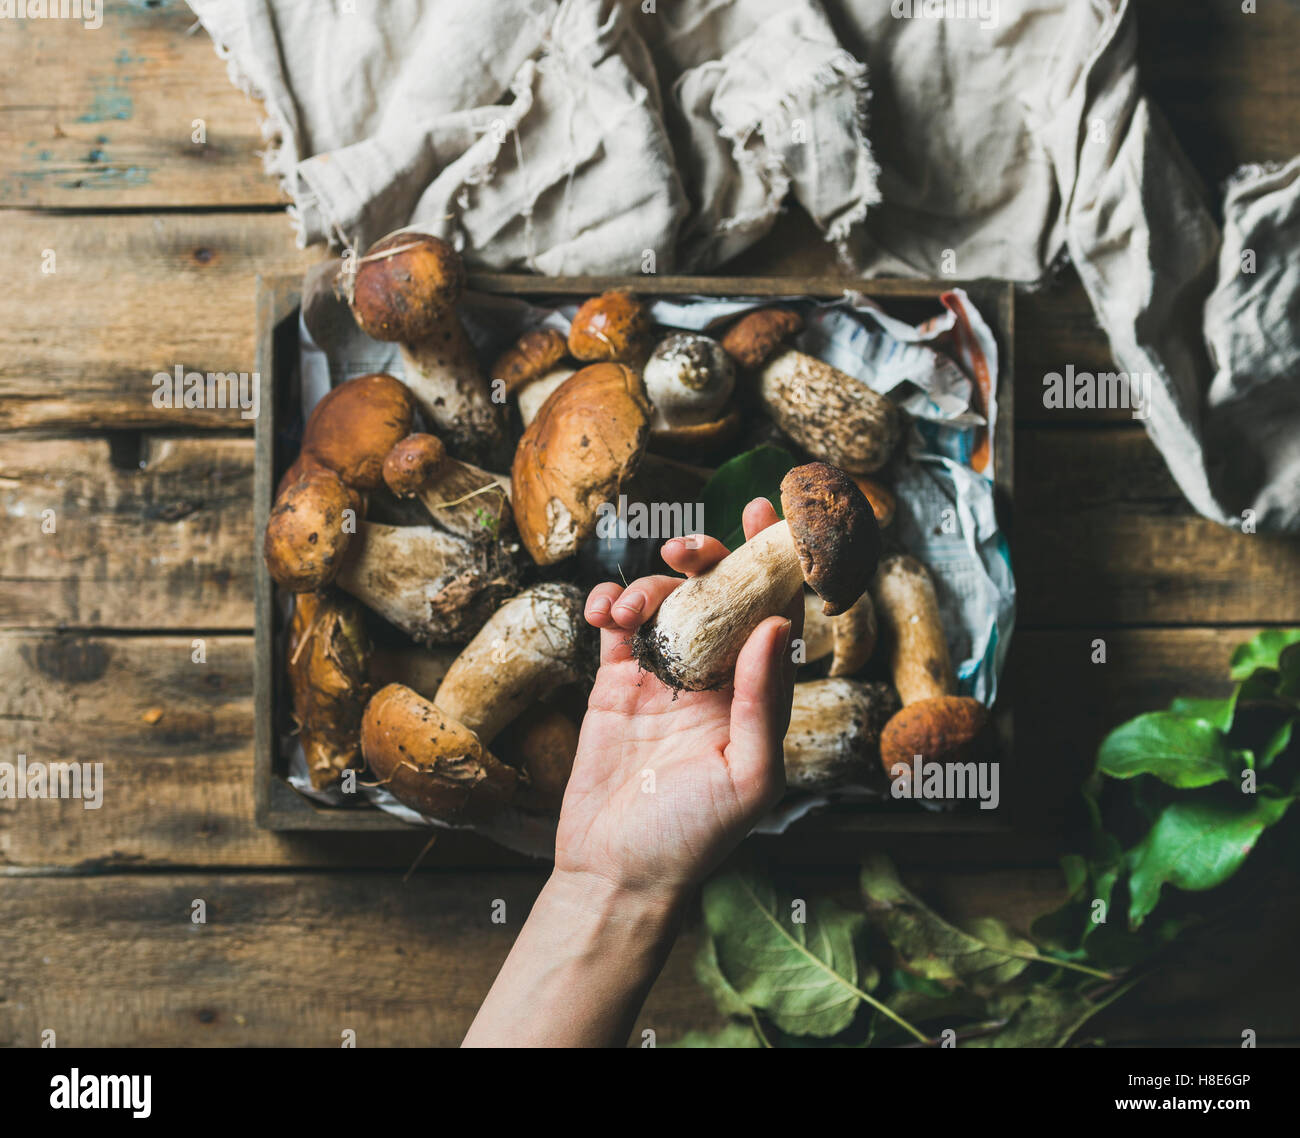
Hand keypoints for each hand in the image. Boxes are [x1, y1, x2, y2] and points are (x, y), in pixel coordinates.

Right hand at [554, 498, 800, 906]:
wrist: (616, 872)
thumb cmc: (693, 837)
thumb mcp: (748, 777)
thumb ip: (764, 701)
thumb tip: (778, 627)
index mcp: (753, 693)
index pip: (773, 614)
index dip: (774, 564)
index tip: (768, 517)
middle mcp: (713, 677)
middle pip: (717, 595)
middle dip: (706, 559)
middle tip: (686, 550)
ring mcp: (662, 676)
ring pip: (664, 602)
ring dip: (647, 588)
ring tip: (627, 615)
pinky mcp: (615, 684)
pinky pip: (617, 626)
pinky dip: (609, 605)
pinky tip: (603, 614)